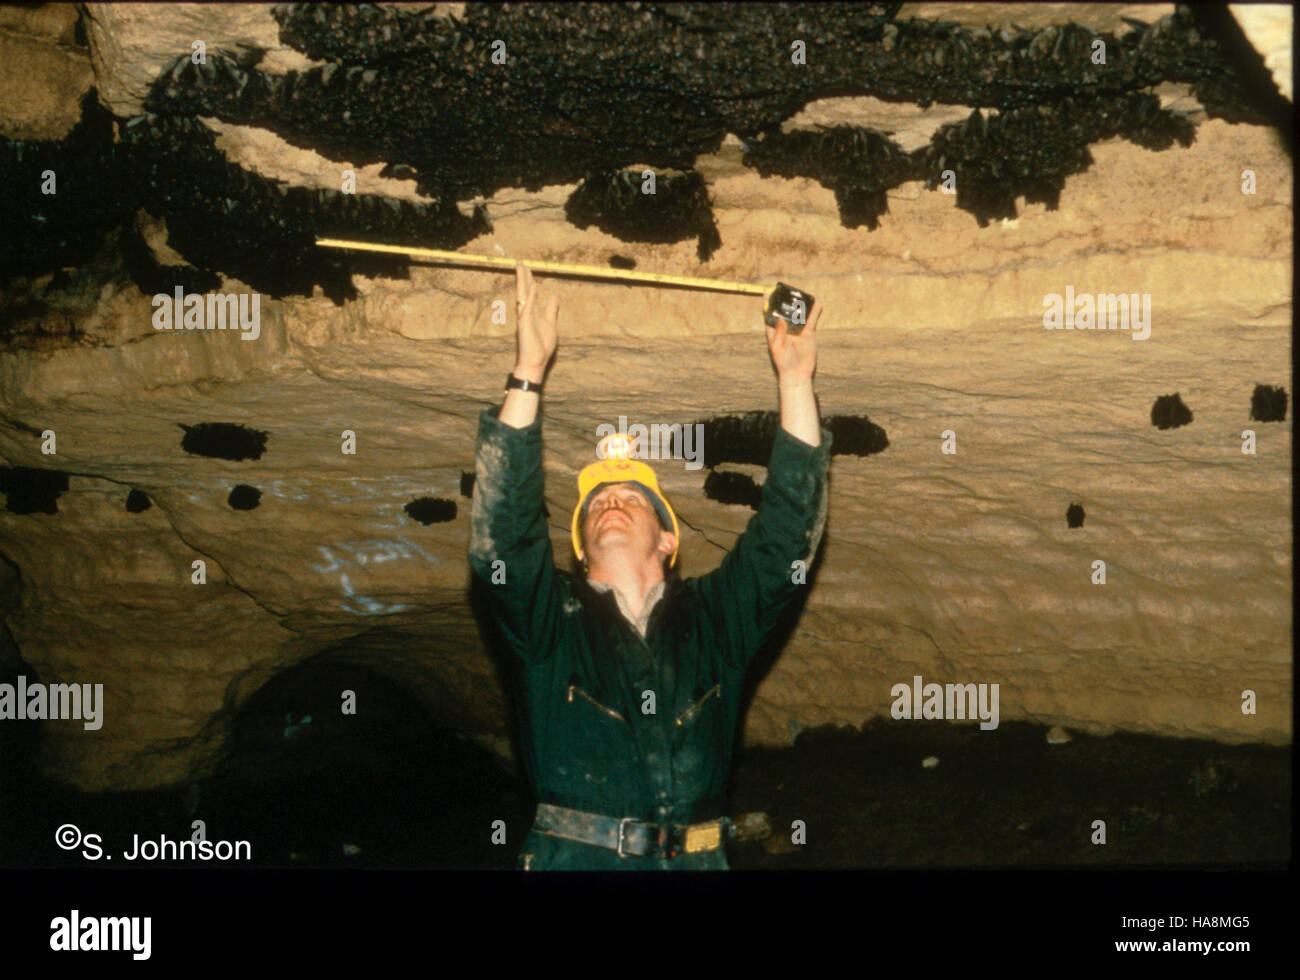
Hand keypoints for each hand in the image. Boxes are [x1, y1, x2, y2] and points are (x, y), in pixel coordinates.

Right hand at [514, 262, 557, 381]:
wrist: (536, 361)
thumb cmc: (541, 346)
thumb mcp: (551, 324)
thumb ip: (551, 310)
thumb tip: (554, 296)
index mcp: (531, 313)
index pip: (530, 293)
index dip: (530, 281)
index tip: (529, 271)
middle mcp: (526, 312)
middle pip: (524, 290)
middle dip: (523, 276)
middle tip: (521, 263)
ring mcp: (524, 317)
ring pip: (523, 295)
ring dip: (523, 281)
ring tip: (521, 267)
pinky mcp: (525, 323)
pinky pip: (528, 307)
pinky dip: (531, 296)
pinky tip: (533, 285)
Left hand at [766, 298, 819, 383]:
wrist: (797, 373)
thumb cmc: (783, 362)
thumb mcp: (777, 347)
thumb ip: (779, 332)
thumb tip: (780, 318)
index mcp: (774, 332)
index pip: (769, 315)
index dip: (767, 304)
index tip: (767, 292)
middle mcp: (785, 329)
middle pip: (785, 311)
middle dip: (786, 301)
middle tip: (788, 290)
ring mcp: (797, 330)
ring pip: (799, 314)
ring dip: (801, 304)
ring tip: (803, 293)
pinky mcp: (808, 333)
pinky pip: (812, 320)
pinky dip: (814, 312)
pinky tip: (818, 303)